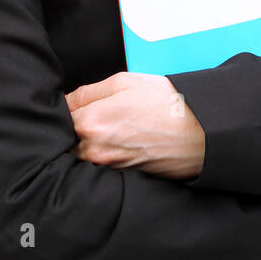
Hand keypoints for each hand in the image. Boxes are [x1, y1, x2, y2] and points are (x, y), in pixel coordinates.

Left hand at [65, 71, 205, 181]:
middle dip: (74, 128)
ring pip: (83, 154)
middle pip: (68, 140)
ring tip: (114, 128)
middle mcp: (95, 150)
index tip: (76, 105)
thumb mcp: (124, 82)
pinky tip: (123, 142)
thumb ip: (89, 92)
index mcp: (91, 123)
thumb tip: (67, 101)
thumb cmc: (166, 104)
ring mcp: (108, 167)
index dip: (66, 108)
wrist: (200, 133)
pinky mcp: (121, 177)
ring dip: (89, 142)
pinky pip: (102, 165)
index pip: (60, 116)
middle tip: (97, 115)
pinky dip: (106, 155)